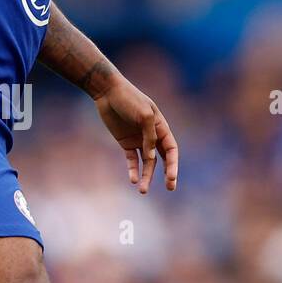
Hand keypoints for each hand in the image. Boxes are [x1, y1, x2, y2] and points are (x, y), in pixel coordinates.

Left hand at [93, 76, 178, 193]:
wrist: (107, 92)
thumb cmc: (128, 99)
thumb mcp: (144, 114)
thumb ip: (150, 136)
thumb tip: (151, 158)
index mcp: (161, 126)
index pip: (171, 149)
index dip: (173, 164)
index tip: (172, 178)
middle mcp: (152, 135)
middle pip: (163, 158)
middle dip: (167, 173)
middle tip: (170, 188)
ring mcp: (139, 140)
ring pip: (147, 162)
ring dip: (146, 176)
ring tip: (143, 190)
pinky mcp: (125, 142)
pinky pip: (132, 160)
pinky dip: (133, 170)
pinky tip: (133, 180)